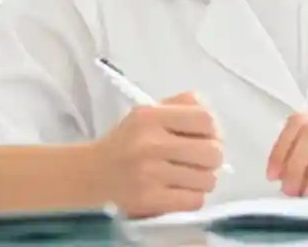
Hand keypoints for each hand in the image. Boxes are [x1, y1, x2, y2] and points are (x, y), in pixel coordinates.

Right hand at [92, 92, 224, 217]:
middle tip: (200, 161)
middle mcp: (150, 144)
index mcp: (150, 117)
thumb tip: (213, 121)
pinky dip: (193, 197)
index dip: (213, 130)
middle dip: (212, 158)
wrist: (93, 174)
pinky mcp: (150, 201)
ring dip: (204, 180)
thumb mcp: (147, 113)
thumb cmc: (127, 141)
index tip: (206, 138)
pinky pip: (194, 200)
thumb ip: (181, 107)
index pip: (205, 119)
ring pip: (207, 179)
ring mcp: (150, 174)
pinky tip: (181, 191)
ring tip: (189, 177)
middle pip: (212, 152)